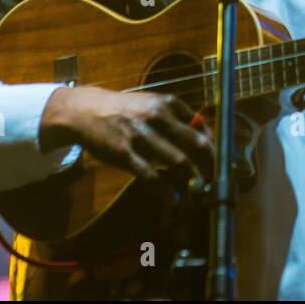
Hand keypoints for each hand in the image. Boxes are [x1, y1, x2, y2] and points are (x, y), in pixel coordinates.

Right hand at [39, 85, 214, 181]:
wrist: (86, 110)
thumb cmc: (125, 109)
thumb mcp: (153, 104)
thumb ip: (178, 118)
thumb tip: (205, 139)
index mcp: (169, 104)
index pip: (202, 129)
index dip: (214, 150)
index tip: (218, 166)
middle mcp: (158, 117)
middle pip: (197, 146)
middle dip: (210, 169)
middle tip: (213, 184)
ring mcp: (142, 135)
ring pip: (178, 163)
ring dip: (189, 185)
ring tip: (192, 197)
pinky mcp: (125, 153)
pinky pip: (150, 175)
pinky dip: (164, 191)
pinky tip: (171, 200)